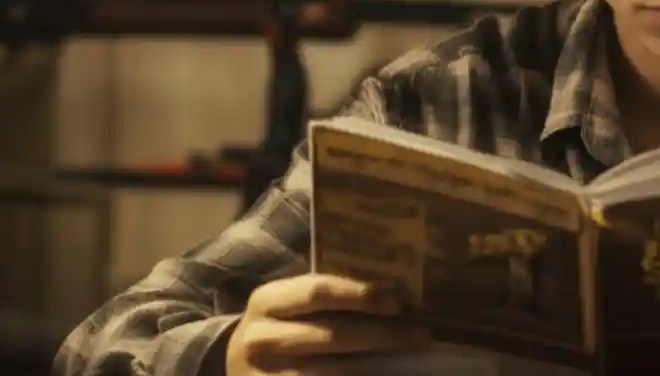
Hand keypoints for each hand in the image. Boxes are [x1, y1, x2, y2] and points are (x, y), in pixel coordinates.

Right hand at [226, 272, 429, 375]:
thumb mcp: (288, 307)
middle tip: (423, 334)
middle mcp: (262, 339)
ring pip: (332, 373)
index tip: (398, 300)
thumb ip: (327, 298)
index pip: (318, 292)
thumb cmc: (279, 328)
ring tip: (411, 361)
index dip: (360, 294)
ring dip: (377, 369)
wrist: (235, 369)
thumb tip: (393, 292)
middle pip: (333, 335)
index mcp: (268, 301)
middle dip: (383, 335)